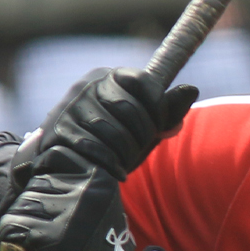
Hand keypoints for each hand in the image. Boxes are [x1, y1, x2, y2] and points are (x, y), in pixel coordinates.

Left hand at [0, 145, 139, 250]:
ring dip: (26, 223)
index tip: (58, 199)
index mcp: (98, 176)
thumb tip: (34, 138)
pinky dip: (13, 239)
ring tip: (51, 240)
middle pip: (33, 184)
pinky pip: (9, 227)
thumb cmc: (100, 241)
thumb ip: (74, 175)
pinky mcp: (47, 238)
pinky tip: (36, 248)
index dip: (46, 175)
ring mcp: (65, 214)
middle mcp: (83, 191)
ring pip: (20, 205)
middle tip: (60, 229)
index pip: (53, 155)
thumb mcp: (97, 199)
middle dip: (36, 205)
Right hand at [10, 66, 197, 191]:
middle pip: (131, 110)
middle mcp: (87, 86)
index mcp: (110, 77)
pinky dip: (111, 165)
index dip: (159, 108)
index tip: (158, 126)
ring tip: (125, 161)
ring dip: (126, 153)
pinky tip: (117, 173)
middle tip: (140, 149)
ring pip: (113, 132)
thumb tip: (191, 89)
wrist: (63, 161)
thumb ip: (167, 112)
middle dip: (143, 136)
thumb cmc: (110, 140)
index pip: (145, 82)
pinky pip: (94, 149)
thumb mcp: (142, 126)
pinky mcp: (58, 132)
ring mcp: (70, 108)